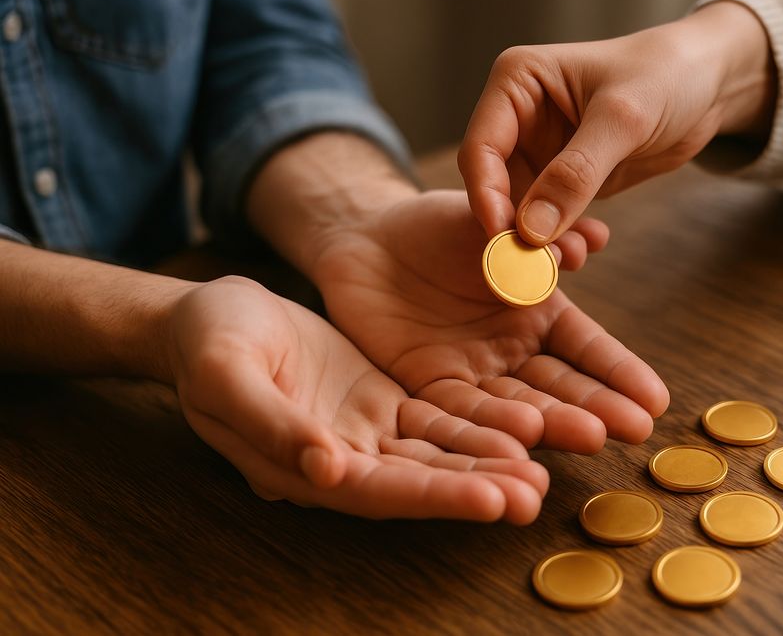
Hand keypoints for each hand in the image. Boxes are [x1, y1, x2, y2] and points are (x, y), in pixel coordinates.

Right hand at [167, 276, 547, 522]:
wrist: (213, 316)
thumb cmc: (208, 342)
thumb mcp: (227, 374)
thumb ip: (272, 424)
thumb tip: (323, 470)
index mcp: (300, 466)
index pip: (377, 490)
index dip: (434, 497)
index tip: (490, 499)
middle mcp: (342, 460)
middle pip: (418, 482)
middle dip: (476, 489)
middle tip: (535, 496)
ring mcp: (365, 431)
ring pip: (435, 453)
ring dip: (486, 462)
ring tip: (541, 472)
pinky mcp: (382, 401)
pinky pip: (436, 417)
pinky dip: (475, 424)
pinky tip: (519, 427)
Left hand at [309, 191, 668, 454]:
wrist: (370, 239)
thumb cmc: (439, 225)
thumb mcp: (492, 223)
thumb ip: (535, 242)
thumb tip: (592, 239)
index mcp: (538, 311)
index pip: (586, 347)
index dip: (619, 371)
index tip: (656, 399)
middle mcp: (512, 350)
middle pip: (558, 385)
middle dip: (597, 406)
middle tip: (636, 429)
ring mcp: (472, 372)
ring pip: (515, 405)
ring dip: (551, 423)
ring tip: (590, 438)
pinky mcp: (427, 386)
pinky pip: (457, 411)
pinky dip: (485, 430)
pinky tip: (518, 445)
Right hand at [458, 1, 775, 243]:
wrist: (710, 84)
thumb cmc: (667, 74)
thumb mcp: (622, 119)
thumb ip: (576, 172)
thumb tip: (531, 229)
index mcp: (516, 82)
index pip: (481, 148)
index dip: (486, 195)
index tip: (502, 237)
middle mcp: (518, 117)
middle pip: (495, 185)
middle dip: (513, 227)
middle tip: (536, 265)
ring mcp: (539, 150)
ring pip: (520, 209)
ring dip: (539, 240)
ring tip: (571, 259)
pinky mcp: (562, 178)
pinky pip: (549, 218)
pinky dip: (562, 238)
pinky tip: (586, 247)